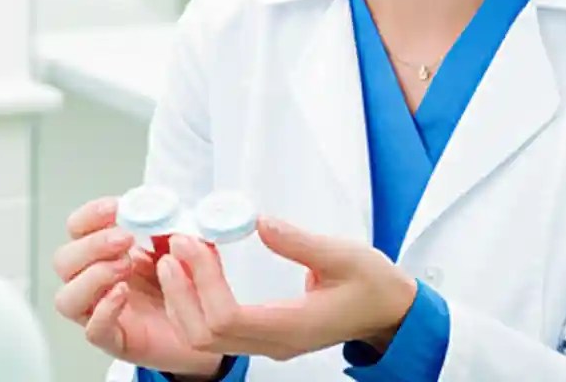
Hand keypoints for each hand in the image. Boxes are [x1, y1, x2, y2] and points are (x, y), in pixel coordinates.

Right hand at [51, 197, 225, 378]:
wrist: (205, 325)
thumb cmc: (184, 284)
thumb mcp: (177, 246)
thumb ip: (166, 227)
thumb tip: (160, 208)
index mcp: (105, 252)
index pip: (77, 229)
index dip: (89, 216)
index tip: (114, 208)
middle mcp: (96, 282)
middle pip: (64, 261)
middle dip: (92, 245)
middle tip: (125, 238)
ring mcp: (101, 312)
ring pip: (67, 298)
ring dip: (93, 276)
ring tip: (125, 267)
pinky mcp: (116, 340)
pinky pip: (93, 330)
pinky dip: (104, 309)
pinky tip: (123, 293)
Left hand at [154, 217, 417, 361]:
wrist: (390, 312)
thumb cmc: (373, 285)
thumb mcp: (344, 255)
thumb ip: (300, 242)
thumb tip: (260, 222)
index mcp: (292, 326)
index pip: (228, 318)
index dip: (202, 282)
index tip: (194, 242)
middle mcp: (274, 342)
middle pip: (205, 336)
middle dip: (180, 291)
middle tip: (175, 246)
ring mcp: (267, 343)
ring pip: (203, 339)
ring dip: (181, 298)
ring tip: (175, 255)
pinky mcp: (262, 334)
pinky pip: (214, 331)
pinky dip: (193, 302)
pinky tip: (191, 269)